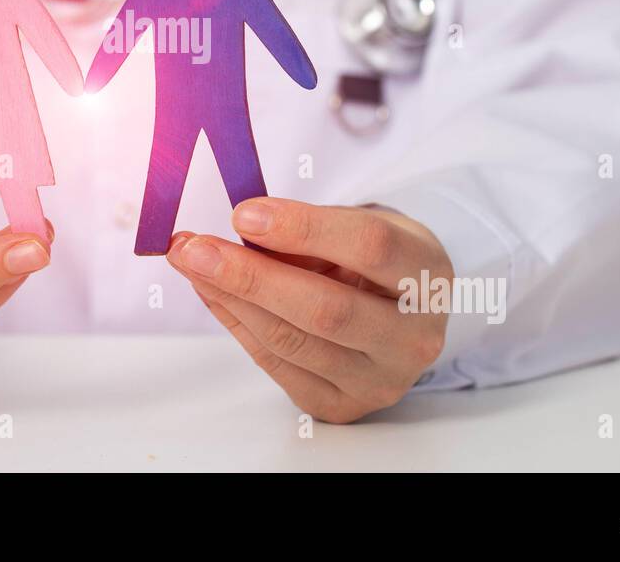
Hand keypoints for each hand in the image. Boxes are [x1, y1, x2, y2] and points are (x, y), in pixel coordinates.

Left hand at [167, 198, 452, 423]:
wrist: (400, 313)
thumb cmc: (373, 260)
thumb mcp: (359, 226)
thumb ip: (309, 229)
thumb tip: (240, 228)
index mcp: (427, 274)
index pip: (370, 246)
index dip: (303, 228)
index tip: (244, 214)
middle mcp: (413, 337)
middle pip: (326, 308)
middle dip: (250, 276)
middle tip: (195, 248)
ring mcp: (380, 380)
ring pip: (293, 342)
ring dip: (231, 299)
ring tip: (192, 263)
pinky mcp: (342, 405)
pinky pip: (276, 365)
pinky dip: (236, 324)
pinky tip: (212, 292)